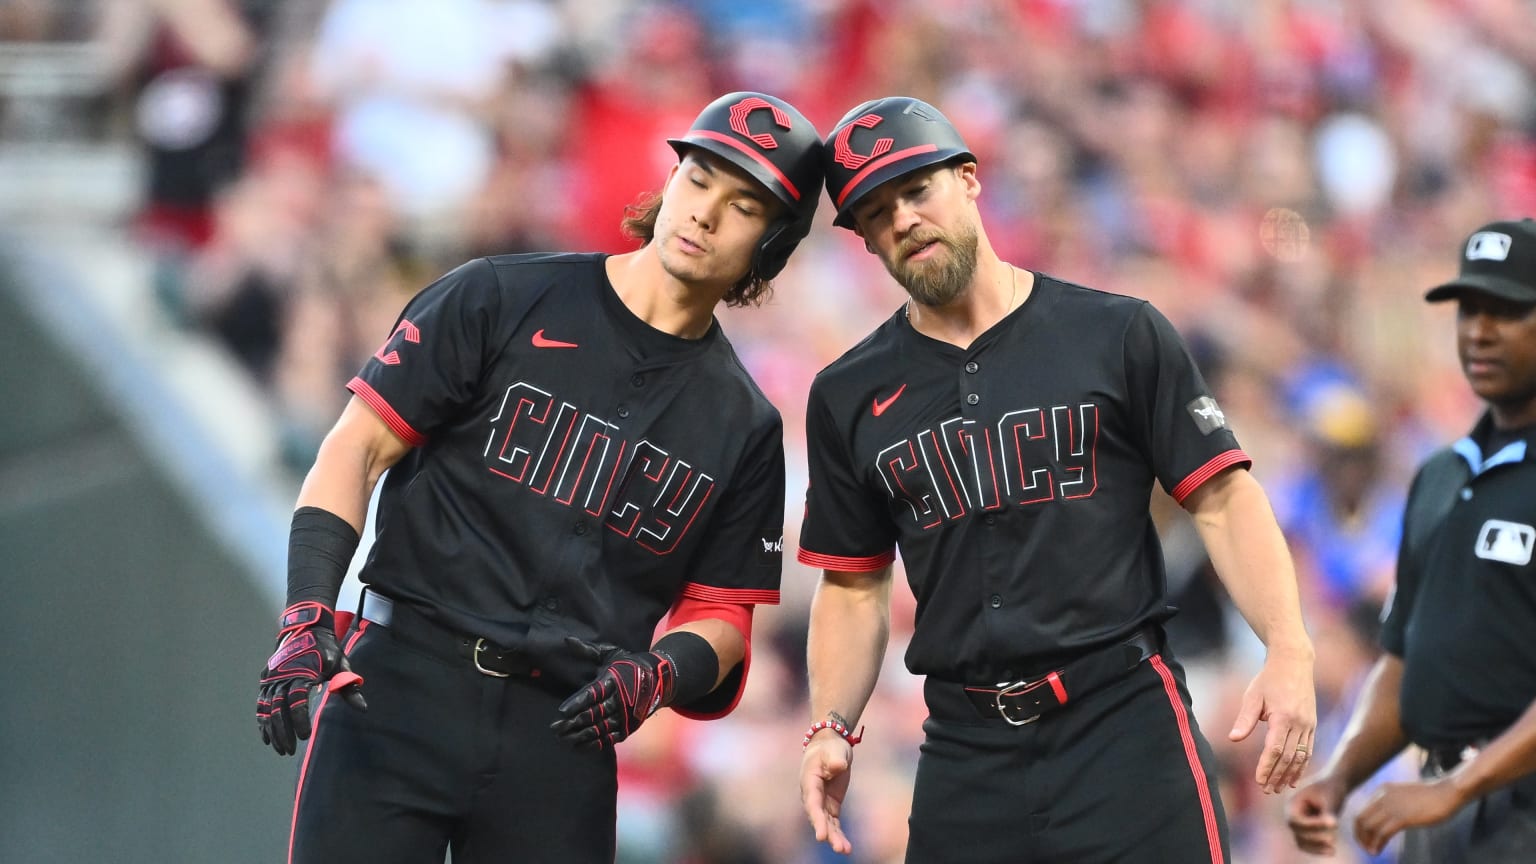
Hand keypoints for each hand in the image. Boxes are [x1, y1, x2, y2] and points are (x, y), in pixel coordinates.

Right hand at [257, 601, 366, 755]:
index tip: (305, 736)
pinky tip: (266, 737)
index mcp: (302, 672)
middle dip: (284, 732)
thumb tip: (363, 708)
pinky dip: (262, 721)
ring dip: (272, 730)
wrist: (306, 627)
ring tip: (281, 748)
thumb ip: (348, 686)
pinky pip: (261, 704)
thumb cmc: (326, 649)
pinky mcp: (266, 679)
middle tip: (290, 750)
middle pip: (278, 709)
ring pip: (267, 709)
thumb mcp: (340, 665)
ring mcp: (272, 678)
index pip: (296, 701)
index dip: (299, 720)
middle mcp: (283, 676)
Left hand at [550, 637, 674, 749]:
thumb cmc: (629, 665)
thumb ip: (587, 650)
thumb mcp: (611, 653)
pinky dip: (594, 744)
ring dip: (580, 735)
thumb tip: (567, 640)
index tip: (561, 711)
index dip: (577, 703)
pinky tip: (579, 746)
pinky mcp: (628, 727)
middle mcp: (619, 699)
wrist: (659, 679)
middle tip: (555, 728)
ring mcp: (625, 716)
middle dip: (572, 722)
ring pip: (599, 729)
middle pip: (593, 714)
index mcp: (613, 680)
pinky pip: (609, 739)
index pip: (592, 694)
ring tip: (563, 738)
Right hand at [801, 732, 855, 854]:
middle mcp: (812, 795)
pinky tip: (847, 847)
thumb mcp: (834, 749)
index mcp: (810, 781)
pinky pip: (834, 822)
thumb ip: (835, 759)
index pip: (813, 803)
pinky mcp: (831, 805)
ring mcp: (821, 802)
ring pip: (826, 823)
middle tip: (838, 847)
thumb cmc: (830, 747)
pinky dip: (839, 834)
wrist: (829, 746)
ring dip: (835, 837)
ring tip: (845, 850)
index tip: (821, 835)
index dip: (817, 820)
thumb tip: (837, 767)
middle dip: (828, 833)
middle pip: (819, 817)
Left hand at [1228, 650, 1316, 792]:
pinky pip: (1308, 750)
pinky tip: (1294, 776)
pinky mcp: (1312, 724)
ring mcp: (1309, 725)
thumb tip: (1234, 739)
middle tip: (1267, 791)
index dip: (1267, 767)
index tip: (1259, 782)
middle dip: (1277, 775)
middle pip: (1288, 757)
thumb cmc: (1268, 679)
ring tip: (1279, 788)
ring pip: (1301, 756)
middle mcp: (1300, 724)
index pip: (1275, 749)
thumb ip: (1245, 719)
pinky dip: (1302, 765)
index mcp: (1283, 717)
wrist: (1294, 663)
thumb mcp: (1252, 696)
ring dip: (1290, 774)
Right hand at [1286, 773, 1347, 855]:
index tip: (1332, 824)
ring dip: (1316, 847)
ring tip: (1333, 849)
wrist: (1333, 787)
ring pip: (1301, 842)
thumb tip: (1333, 825)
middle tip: (1333, 839)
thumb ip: (1329, 812)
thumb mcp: (1330, 799)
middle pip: (1297, 832)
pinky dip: (1318, 849)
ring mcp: (1298, 825)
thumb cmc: (1330, 790)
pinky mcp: (1307, 833)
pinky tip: (1332, 851)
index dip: (1312, 825)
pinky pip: (1308, 845)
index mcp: (1292, 803)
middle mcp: (1291, 815)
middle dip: (1314, 837)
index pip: (1296, 819)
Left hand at [1353, 779, 1464, 855]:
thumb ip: (1393, 803)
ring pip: (1368, 827)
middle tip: (1365, 847)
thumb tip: (1387, 817)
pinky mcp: (1402, 818)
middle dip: (1360, 836)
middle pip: (1360, 819)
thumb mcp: (1404, 796)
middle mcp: (1382, 797)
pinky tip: (1377, 851)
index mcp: (1382, 791)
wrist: (1447, 791)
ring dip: (1367, 842)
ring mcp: (1391, 807)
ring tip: (1372, 852)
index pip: (1362, 811)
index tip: (1364, 838)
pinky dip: (1377, 844)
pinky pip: (1382, 833)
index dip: (1360, 827)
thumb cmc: (1430, 796)